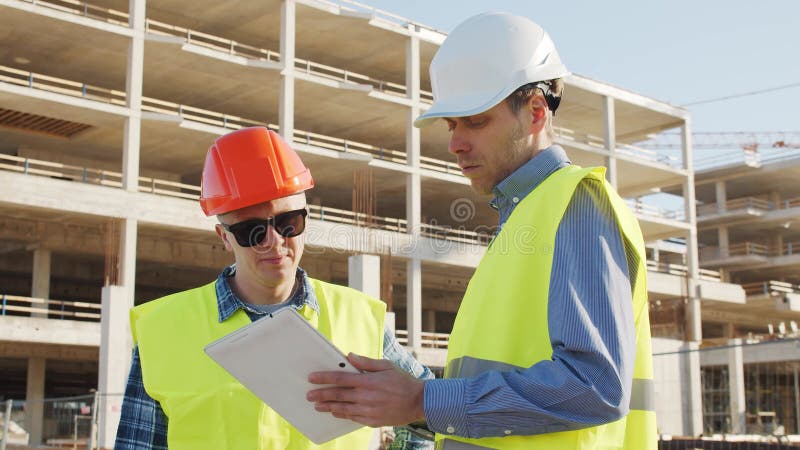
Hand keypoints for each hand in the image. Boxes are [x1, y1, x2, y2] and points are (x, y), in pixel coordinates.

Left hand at [307, 353, 425, 426]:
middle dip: (321, 394)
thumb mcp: (386, 366)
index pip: (340, 378)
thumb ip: (366, 362)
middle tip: (309, 395)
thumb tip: (349, 356)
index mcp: (368, 381)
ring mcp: (368, 410)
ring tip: (317, 406)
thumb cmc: (403, 381)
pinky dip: (342, 415)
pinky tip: (335, 412)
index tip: (311, 378)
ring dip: (328, 407)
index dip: (324, 378)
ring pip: (342, 409)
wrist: (418, 402)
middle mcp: (366, 397)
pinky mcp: (372, 420)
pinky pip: (353, 418)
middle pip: (337, 395)